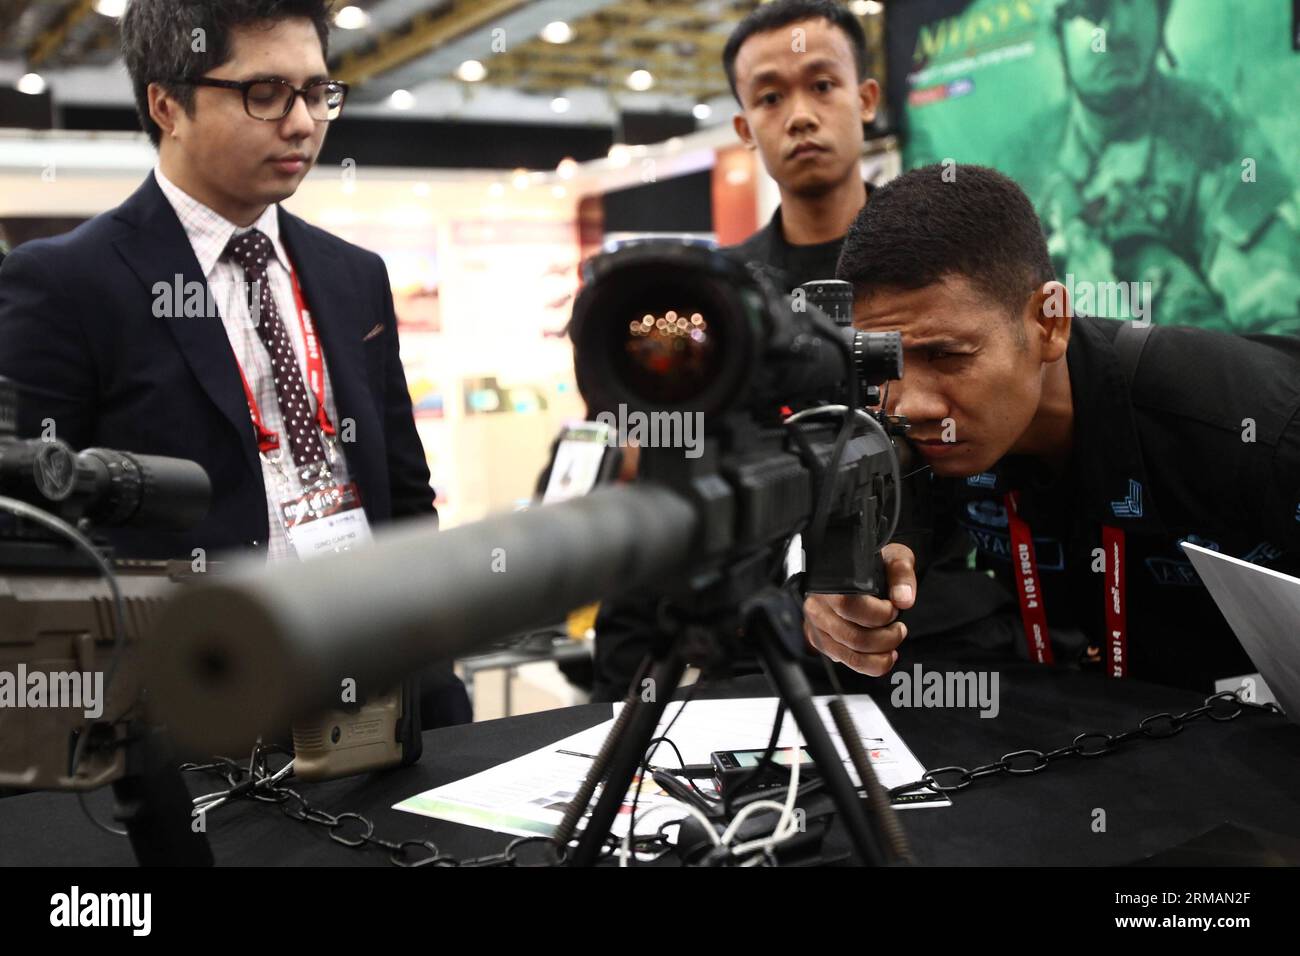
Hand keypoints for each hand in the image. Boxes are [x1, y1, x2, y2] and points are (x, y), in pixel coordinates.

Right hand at [802, 543, 915, 675]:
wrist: (852, 574)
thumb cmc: (873, 566)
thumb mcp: (891, 557)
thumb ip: (901, 574)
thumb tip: (904, 599)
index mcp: (829, 583)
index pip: (849, 606)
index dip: (879, 614)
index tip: (893, 609)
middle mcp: (817, 606)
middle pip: (853, 637)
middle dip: (886, 639)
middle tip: (900, 629)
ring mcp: (816, 627)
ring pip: (851, 655)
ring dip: (881, 656)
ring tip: (894, 643)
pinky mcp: (821, 642)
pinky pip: (847, 662)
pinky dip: (871, 665)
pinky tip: (884, 655)